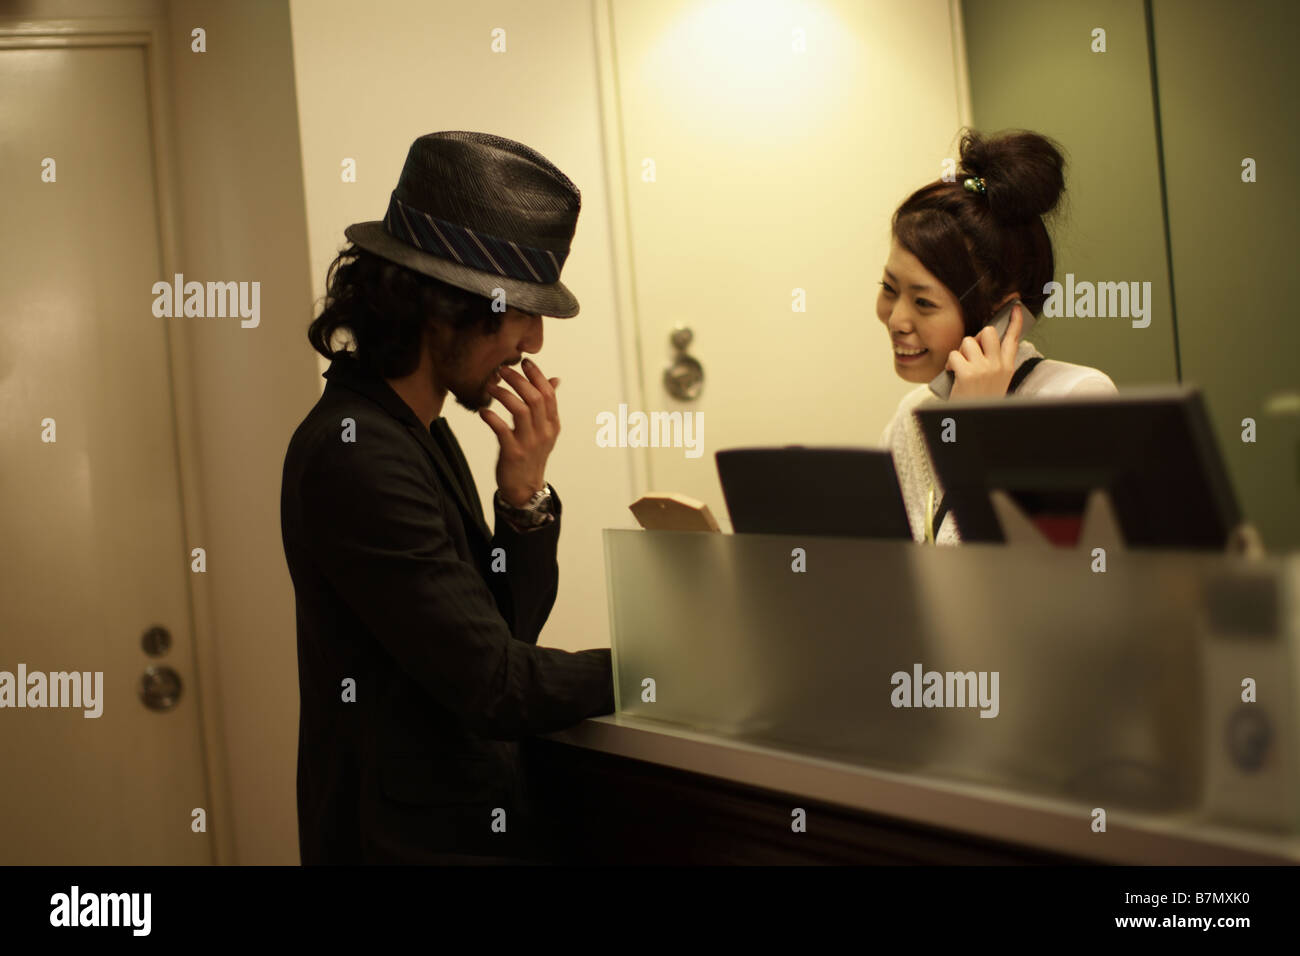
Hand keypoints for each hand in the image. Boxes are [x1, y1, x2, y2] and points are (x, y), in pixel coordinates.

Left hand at [478, 357, 560, 506]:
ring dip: (504, 395)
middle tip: (503, 369)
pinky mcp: (513, 453)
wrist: (525, 488)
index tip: (525, 362)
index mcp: (552, 424)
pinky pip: (502, 431)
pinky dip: (491, 418)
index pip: (548, 394)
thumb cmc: (531, 455)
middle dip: (519, 380)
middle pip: (535, 398)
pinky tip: (483, 412)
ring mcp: (529, 443)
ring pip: (521, 411)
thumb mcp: (545, 430)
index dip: (537, 375)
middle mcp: (543, 432)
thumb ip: (547, 405)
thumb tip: (554, 380)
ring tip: (491, 386)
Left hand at [947, 304, 1023, 398]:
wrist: (973, 422)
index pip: (1013, 339)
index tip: (1016, 307)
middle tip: (970, 353)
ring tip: (960, 368)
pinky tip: (952, 374)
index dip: (1015, 321)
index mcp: (1008, 368)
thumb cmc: (980, 401)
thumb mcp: (995, 382)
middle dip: (975, 338)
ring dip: (960, 352)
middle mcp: (999, 366)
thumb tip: (980, 343)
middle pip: (987, 332)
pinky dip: (949, 363)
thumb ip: (993, 363)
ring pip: (967, 342)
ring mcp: (984, 369)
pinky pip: (954, 354)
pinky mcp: (968, 373)